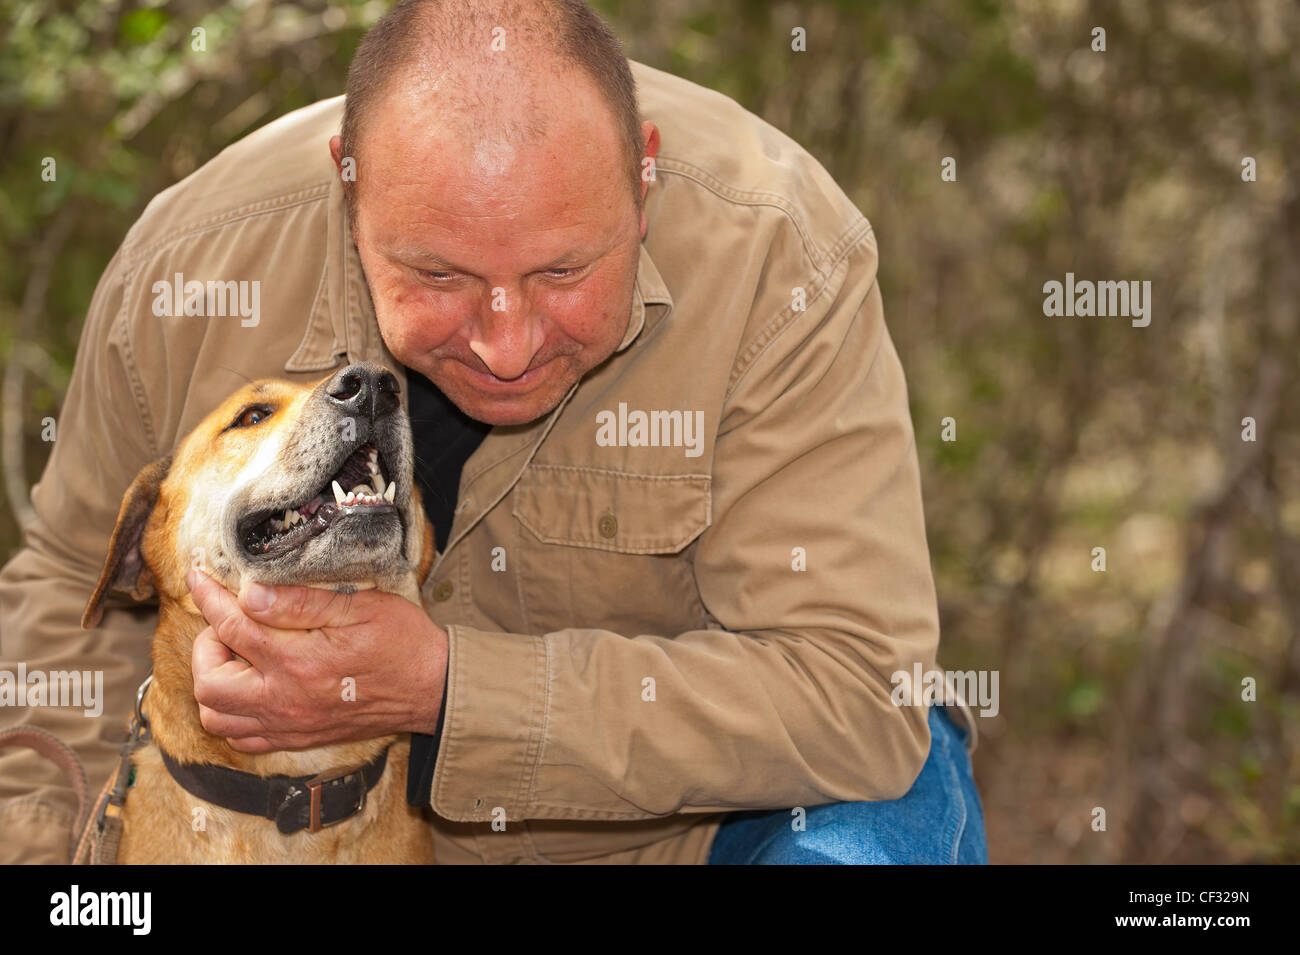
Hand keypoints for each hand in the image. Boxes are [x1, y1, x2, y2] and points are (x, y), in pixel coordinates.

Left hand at [186, 567, 447, 753]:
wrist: (432, 688)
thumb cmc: (402, 642)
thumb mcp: (359, 607)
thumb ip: (300, 602)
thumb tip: (249, 592)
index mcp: (298, 661)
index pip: (231, 626)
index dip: (208, 597)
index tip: (198, 577)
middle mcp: (285, 699)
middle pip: (208, 682)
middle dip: (205, 646)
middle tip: (228, 624)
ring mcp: (290, 723)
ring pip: (217, 716)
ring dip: (213, 682)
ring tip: (236, 656)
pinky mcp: (299, 737)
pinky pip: (242, 737)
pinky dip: (232, 713)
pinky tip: (250, 686)